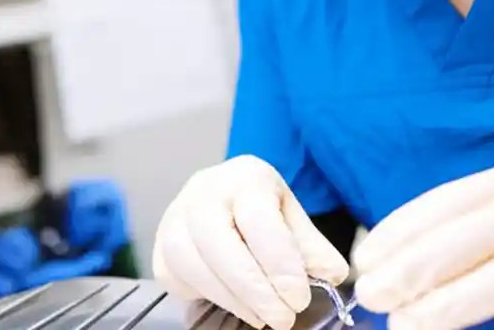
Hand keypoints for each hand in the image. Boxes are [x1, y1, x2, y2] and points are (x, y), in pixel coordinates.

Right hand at [153, 155, 348, 329]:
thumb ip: (312, 248)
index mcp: (245, 177)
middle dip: (253, 287)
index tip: (299, 297)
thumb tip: (332, 275)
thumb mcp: (293, 219)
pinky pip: (174, 275)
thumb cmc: (262, 211)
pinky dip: (207, 296)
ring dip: (231, 297)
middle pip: (216, 239)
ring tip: (263, 316)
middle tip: (282, 317)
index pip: (258, 220)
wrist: (224, 201)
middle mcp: (204, 190)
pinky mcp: (161, 245)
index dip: (279, 263)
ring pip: (190, 259)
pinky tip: (237, 304)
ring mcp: (176, 215)